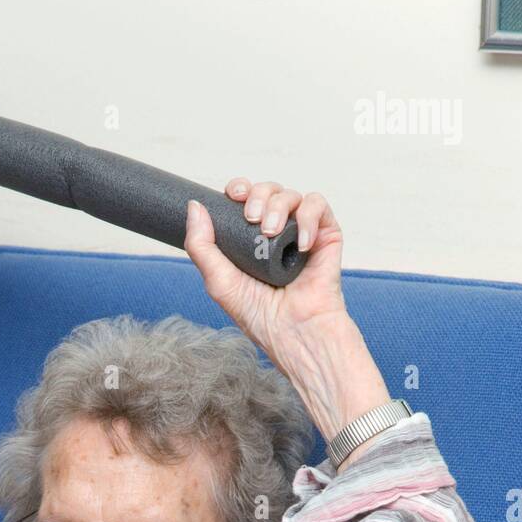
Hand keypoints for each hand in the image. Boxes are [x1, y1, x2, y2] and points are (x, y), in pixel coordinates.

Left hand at [184, 181, 346, 365]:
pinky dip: (307, 217)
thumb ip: (202, 246)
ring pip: (292, 194)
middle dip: (258, 194)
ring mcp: (302, 233)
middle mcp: (278, 233)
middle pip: (268, 190)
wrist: (294, 334)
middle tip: (251, 217)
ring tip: (271, 232)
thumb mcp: (219, 281)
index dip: (240, 188)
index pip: (247, 199)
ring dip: (278, 205)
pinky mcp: (326, 236)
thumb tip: (195, 207)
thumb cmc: (260, 316)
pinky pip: (318, 206)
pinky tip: (301, 242)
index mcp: (252, 240)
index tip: (233, 194)